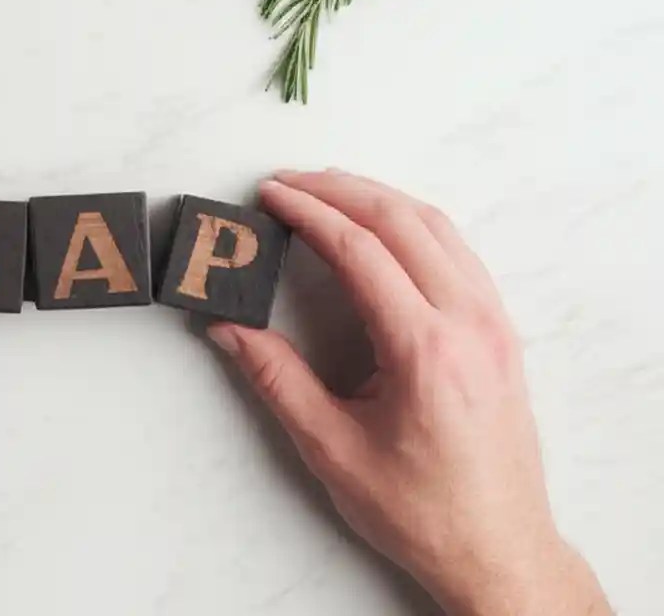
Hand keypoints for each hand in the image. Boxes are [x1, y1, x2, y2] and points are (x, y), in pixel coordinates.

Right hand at [208, 170, 610, 615]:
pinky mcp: (501, 333)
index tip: (271, 194)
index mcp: (425, 349)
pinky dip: (415, 223)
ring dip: (380, 198)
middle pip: (402, 222)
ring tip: (328, 189)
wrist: (498, 549)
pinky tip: (384, 226)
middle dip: (339, 190)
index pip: (360, 250)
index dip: (308, 213)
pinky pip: (459, 252)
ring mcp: (494, 324)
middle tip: (289, 181)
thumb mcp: (332, 449)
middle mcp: (469, 323)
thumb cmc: (421, 511)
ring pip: (438, 227)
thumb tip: (228, 329)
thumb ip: (276, 379)